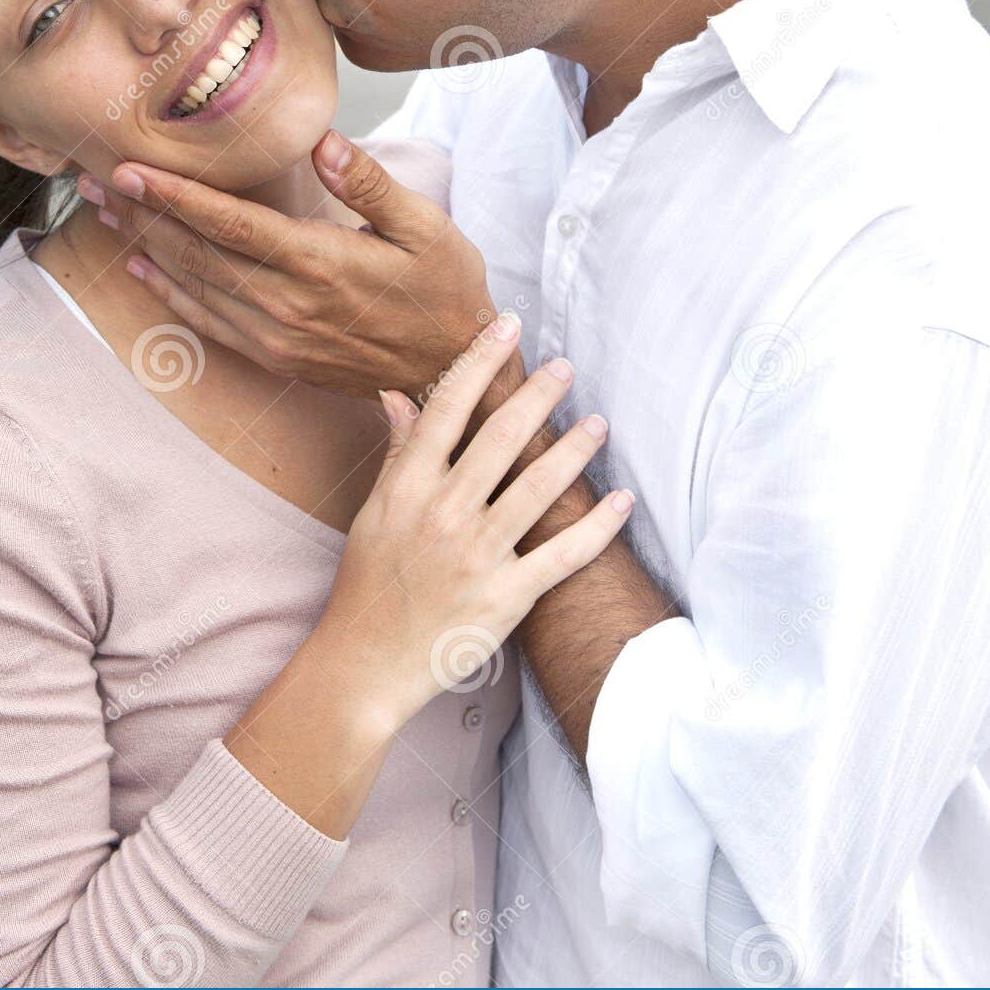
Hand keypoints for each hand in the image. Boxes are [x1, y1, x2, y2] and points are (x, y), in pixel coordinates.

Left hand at [77, 131, 497, 399]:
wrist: (455, 371)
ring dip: (148, 248)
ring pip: (197, 286)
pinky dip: (173, 296)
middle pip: (198, 253)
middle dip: (142, 215)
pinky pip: (211, 325)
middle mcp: (289, 304)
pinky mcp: (278, 356)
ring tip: (109, 215)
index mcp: (321, 263)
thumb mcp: (426, 226)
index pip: (231, 224)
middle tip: (94, 182)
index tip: (129, 170)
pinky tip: (145, 270)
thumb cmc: (445, 290)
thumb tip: (323, 142)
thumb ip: (368, 183)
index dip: (175, 197)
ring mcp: (279, 336)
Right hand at [307, 312, 633, 734]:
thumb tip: (398, 395)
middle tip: (566, 367)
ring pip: (540, 487)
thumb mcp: (374, 511)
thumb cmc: (368, 584)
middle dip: (538, 395)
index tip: (506, 326)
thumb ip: (397, 453)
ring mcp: (478, 555)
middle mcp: (443, 513)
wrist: (366, 663)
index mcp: (408, 487)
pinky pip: (563, 554)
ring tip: (599, 423)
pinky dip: (598, 526)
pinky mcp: (506, 596)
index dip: (480, 362)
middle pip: (501, 438)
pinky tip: (623, 501)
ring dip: (575, 450)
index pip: (447, 408)